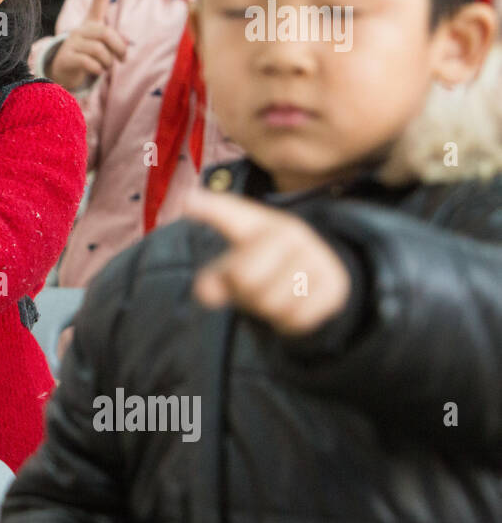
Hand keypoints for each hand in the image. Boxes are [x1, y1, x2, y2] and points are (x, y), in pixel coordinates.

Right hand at [49, 0, 126, 91]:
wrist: (63, 71)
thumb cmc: (88, 56)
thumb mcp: (101, 47)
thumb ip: (114, 44)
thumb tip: (125, 48)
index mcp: (91, 23)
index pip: (97, 1)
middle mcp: (81, 30)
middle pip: (105, 33)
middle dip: (119, 47)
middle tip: (123, 59)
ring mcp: (72, 43)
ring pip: (99, 51)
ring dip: (109, 63)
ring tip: (106, 67)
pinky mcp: (67, 57)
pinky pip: (90, 62)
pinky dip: (99, 70)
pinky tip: (97, 71)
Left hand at [183, 188, 350, 336]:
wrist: (319, 268)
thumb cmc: (264, 262)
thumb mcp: (235, 263)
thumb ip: (214, 277)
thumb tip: (206, 292)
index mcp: (257, 222)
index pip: (229, 213)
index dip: (209, 207)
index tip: (187, 200)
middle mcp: (291, 233)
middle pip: (245, 278)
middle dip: (242, 293)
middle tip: (252, 287)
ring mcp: (317, 257)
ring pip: (273, 304)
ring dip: (266, 311)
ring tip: (273, 293)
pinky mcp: (335, 285)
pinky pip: (297, 319)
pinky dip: (287, 322)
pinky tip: (292, 304)